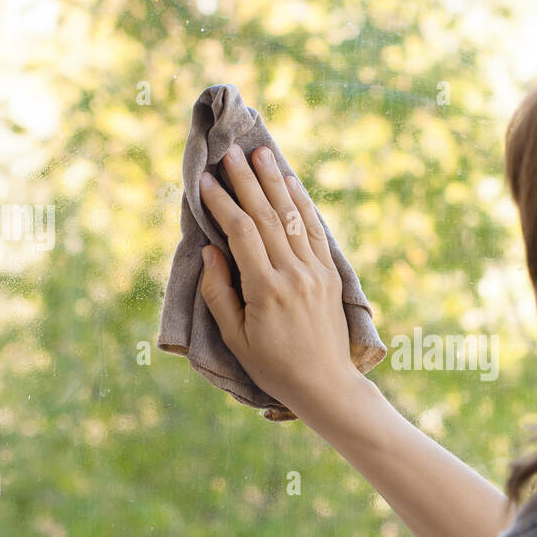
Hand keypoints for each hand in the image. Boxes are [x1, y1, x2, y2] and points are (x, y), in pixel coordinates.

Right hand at [197, 144, 360, 415]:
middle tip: (231, 152)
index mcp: (266, 290)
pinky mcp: (330, 275)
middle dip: (247, 181)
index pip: (241, 233)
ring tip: (261, 154)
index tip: (206, 181)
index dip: (222, 203)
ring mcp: (316, 272)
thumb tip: (210, 250)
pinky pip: (316, 231)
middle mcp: (294, 275)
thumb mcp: (235, 338)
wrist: (325, 384)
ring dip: (275, 182)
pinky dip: (304, 204)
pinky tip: (292, 182)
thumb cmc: (273, 366)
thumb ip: (219, 293)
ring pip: (293, 217)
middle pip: (267, 217)